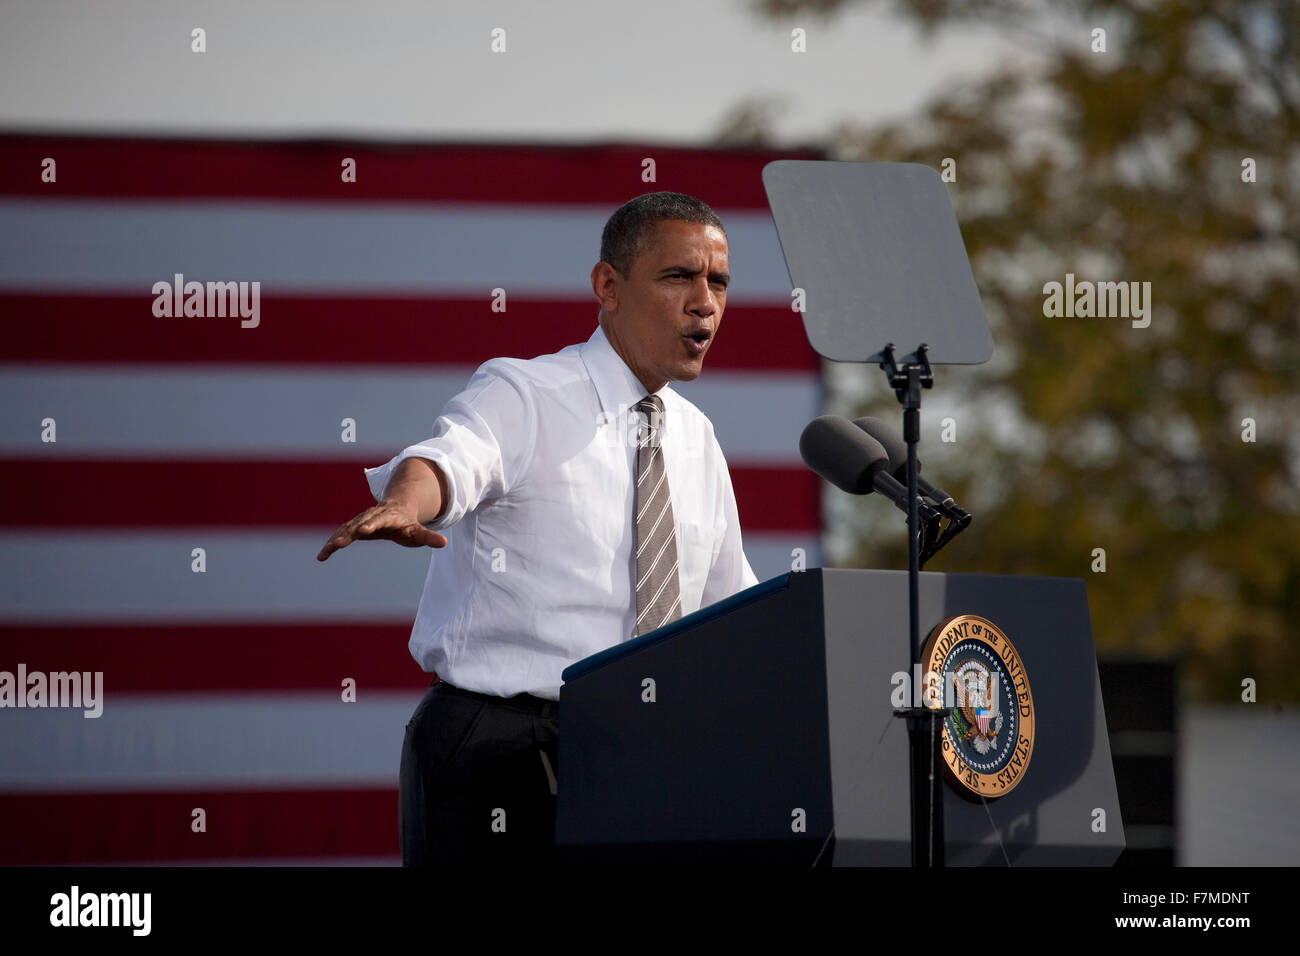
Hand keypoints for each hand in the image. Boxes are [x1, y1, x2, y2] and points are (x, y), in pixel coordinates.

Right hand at [316, 501, 448, 560]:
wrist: (397, 507)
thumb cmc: (408, 523)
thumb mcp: (419, 531)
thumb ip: (429, 537)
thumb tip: (444, 543)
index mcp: (389, 517)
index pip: (380, 520)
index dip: (372, 525)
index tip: (364, 531)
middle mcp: (372, 516)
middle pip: (359, 523)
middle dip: (350, 532)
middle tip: (340, 542)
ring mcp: (361, 521)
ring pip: (347, 528)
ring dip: (336, 539)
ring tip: (327, 551)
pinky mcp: (353, 528)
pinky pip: (341, 534)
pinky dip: (331, 544)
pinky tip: (322, 557)